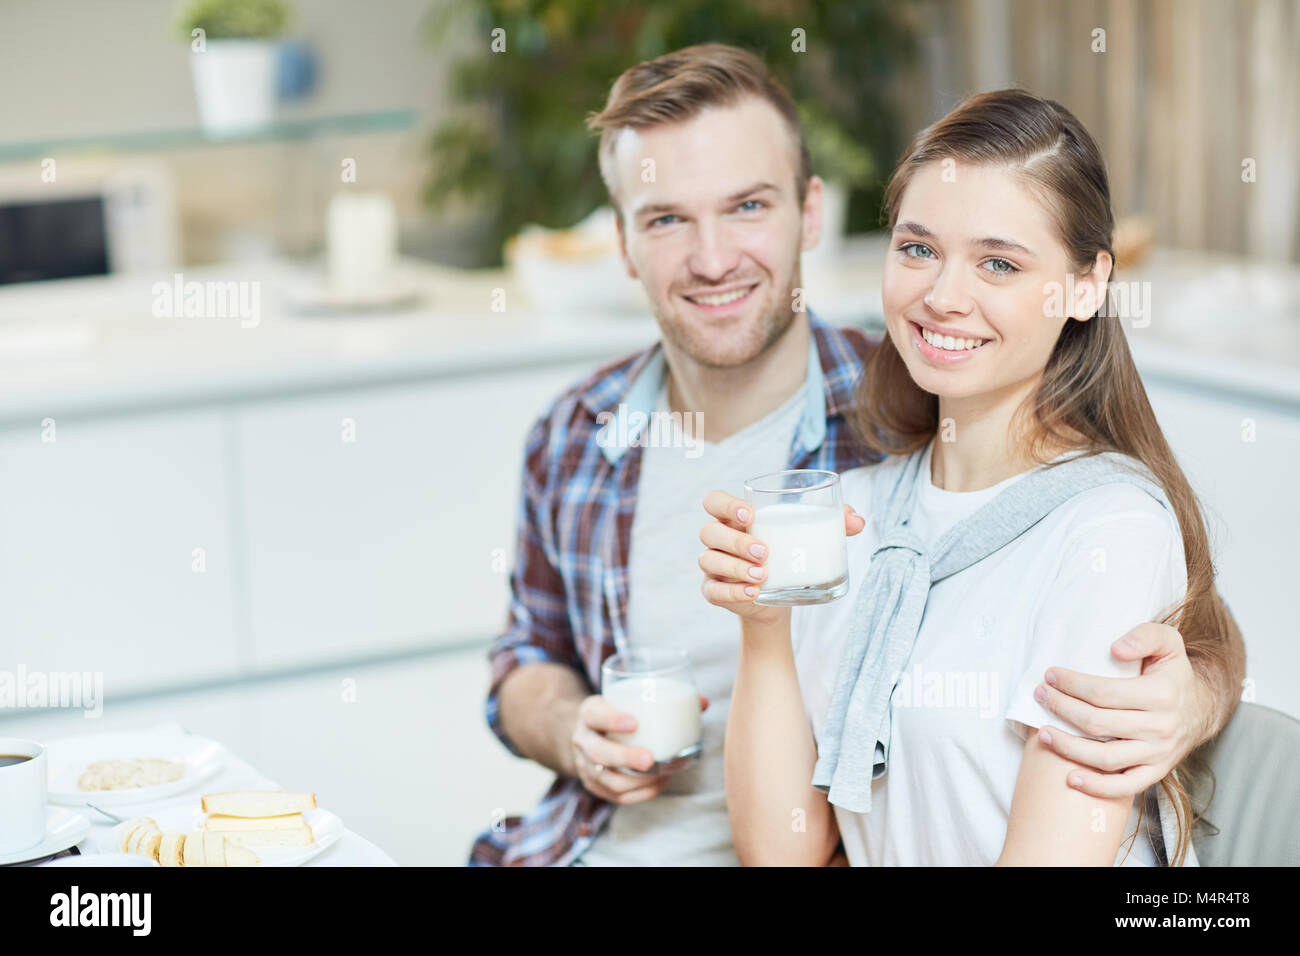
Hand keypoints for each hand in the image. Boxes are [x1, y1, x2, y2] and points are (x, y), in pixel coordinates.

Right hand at [569, 692, 709, 803]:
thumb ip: (665, 698)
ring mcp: (584, 764)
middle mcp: (582, 738)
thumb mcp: (630, 699)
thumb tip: (703, 702)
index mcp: (589, 712)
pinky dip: (638, 793)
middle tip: (649, 759)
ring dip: (634, 781)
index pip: (594, 713)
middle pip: (597, 751)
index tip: (635, 722)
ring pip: (604, 778)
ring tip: (662, 773)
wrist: (590, 731)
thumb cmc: (619, 711)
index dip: (612, 718)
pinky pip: (613, 796)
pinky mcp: (593, 784)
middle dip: (624, 757)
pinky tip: (659, 783)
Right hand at [699, 489, 863, 626]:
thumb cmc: (789, 556)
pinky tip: (753, 593)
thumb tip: (859, 520)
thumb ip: (832, 523)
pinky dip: (732, 592)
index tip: (750, 515)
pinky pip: (713, 591)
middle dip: (736, 540)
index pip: (714, 501)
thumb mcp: (808, 537)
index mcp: (735, 518)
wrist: (779, 598)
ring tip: (762, 574)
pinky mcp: (714, 591)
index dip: (726, 504)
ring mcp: (714, 566)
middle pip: (709, 531)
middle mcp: (719, 539)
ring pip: (708, 560)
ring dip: (735, 567)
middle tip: (765, 551)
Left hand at [1033, 622, 1203, 798]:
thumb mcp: (1168, 642)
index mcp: (1162, 694)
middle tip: (1040, 695)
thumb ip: (1145, 635)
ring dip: (1068, 747)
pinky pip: (1125, 787)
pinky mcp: (1156, 772)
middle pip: (1098, 723)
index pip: (1104, 692)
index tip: (1050, 675)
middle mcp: (1162, 727)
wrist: (1199, 709)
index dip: (1072, 685)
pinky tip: (1070, 779)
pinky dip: (1097, 787)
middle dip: (1062, 708)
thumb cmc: (1171, 673)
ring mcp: (1159, 754)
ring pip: (1106, 758)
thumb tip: (1116, 649)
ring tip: (1042, 732)